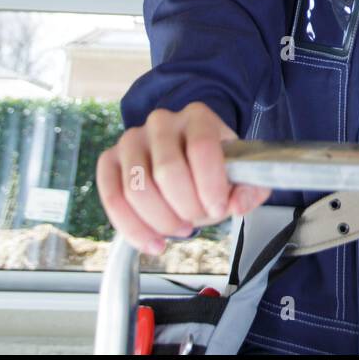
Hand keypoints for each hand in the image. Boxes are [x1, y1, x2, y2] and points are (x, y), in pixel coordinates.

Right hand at [96, 101, 270, 254]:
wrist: (187, 162)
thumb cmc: (212, 169)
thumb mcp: (240, 176)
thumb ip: (249, 189)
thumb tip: (238, 204)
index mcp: (198, 117)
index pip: (201, 147)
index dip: (210, 185)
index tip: (220, 208)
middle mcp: (160, 122)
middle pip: (167, 171)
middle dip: (186, 207)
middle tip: (198, 219)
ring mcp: (130, 139)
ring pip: (137, 188)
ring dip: (162, 221)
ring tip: (181, 228)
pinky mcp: (109, 161)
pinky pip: (112, 198)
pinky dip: (133, 228)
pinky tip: (154, 243)